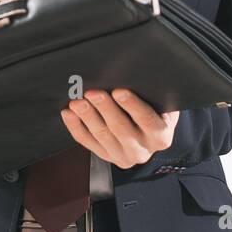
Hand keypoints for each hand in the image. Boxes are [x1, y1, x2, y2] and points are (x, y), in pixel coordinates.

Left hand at [60, 88, 178, 168]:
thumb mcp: (162, 105)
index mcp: (160, 136)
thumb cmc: (155, 111)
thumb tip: (133, 75)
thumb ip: (152, 95)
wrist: (150, 134)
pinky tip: (69, 113)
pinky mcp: (106, 156)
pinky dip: (76, 127)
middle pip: (120, 128)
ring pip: (101, 135)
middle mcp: (142, 150)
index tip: (118, 91)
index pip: (146, 119)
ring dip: (87, 117)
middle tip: (92, 93)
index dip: (132, 105)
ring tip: (77, 102)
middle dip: (105, 108)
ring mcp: (123, 156)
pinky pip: (87, 141)